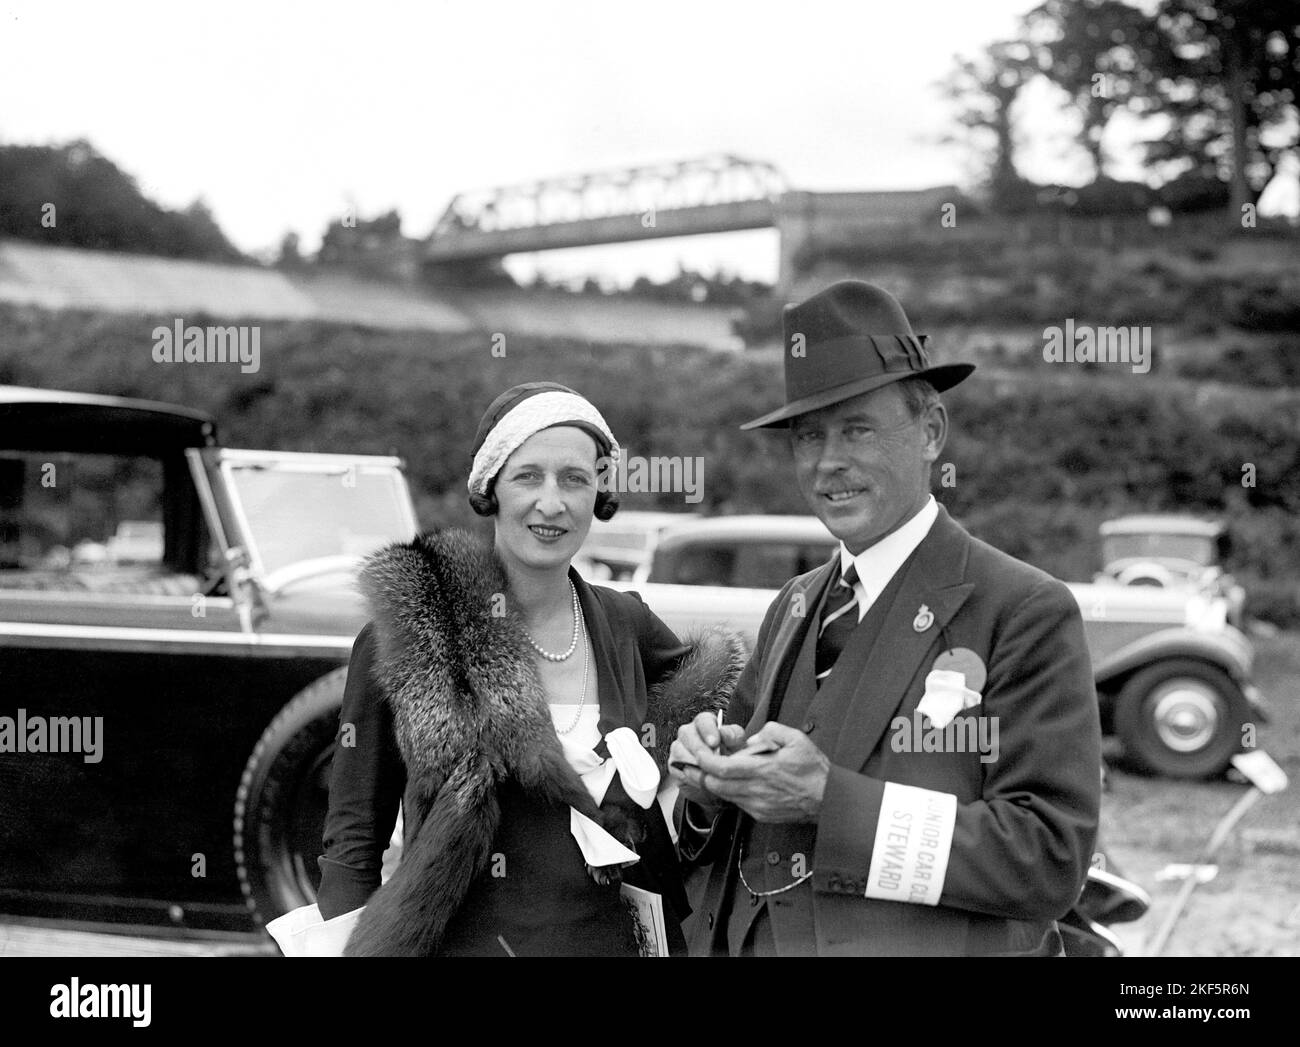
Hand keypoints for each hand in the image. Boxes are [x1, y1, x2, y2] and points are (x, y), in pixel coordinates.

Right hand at [669, 712, 745, 810]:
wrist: (722, 774)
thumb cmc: (730, 754)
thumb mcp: (737, 743)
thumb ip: (733, 734)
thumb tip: (724, 733)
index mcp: (704, 722)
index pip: (702, 720)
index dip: (708, 730)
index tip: (715, 742)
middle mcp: (688, 732)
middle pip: (686, 734)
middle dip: (700, 748)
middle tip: (711, 760)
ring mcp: (678, 747)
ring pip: (679, 751)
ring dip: (693, 763)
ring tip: (708, 771)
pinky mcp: (673, 764)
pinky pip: (676, 768)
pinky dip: (689, 775)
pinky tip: (701, 779)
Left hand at [693, 723, 829, 822]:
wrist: (829, 801)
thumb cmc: (814, 771)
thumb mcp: (796, 739)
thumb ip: (771, 731)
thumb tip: (753, 739)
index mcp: (763, 770)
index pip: (723, 768)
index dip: (706, 760)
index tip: (700, 752)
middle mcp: (757, 791)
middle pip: (715, 785)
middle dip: (702, 773)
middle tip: (697, 762)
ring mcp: (758, 806)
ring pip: (724, 796)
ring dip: (715, 783)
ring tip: (712, 771)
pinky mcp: (761, 815)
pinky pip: (738, 803)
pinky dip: (731, 792)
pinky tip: (734, 783)